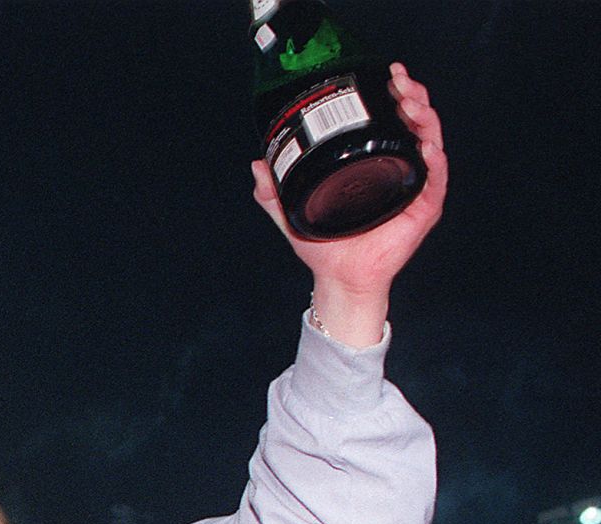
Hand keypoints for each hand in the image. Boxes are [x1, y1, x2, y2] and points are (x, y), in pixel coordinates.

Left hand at [251, 64, 447, 345]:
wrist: (339, 278)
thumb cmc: (325, 248)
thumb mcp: (293, 212)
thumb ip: (274, 190)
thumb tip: (257, 165)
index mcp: (376, 163)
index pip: (391, 120)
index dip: (394, 95)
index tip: (385, 75)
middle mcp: (400, 169)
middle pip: (415, 122)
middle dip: (411, 95)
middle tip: (398, 80)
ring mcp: (415, 186)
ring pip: (429, 140)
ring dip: (424, 117)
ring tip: (410, 102)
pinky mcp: (424, 207)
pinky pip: (434, 177)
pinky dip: (433, 157)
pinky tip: (426, 143)